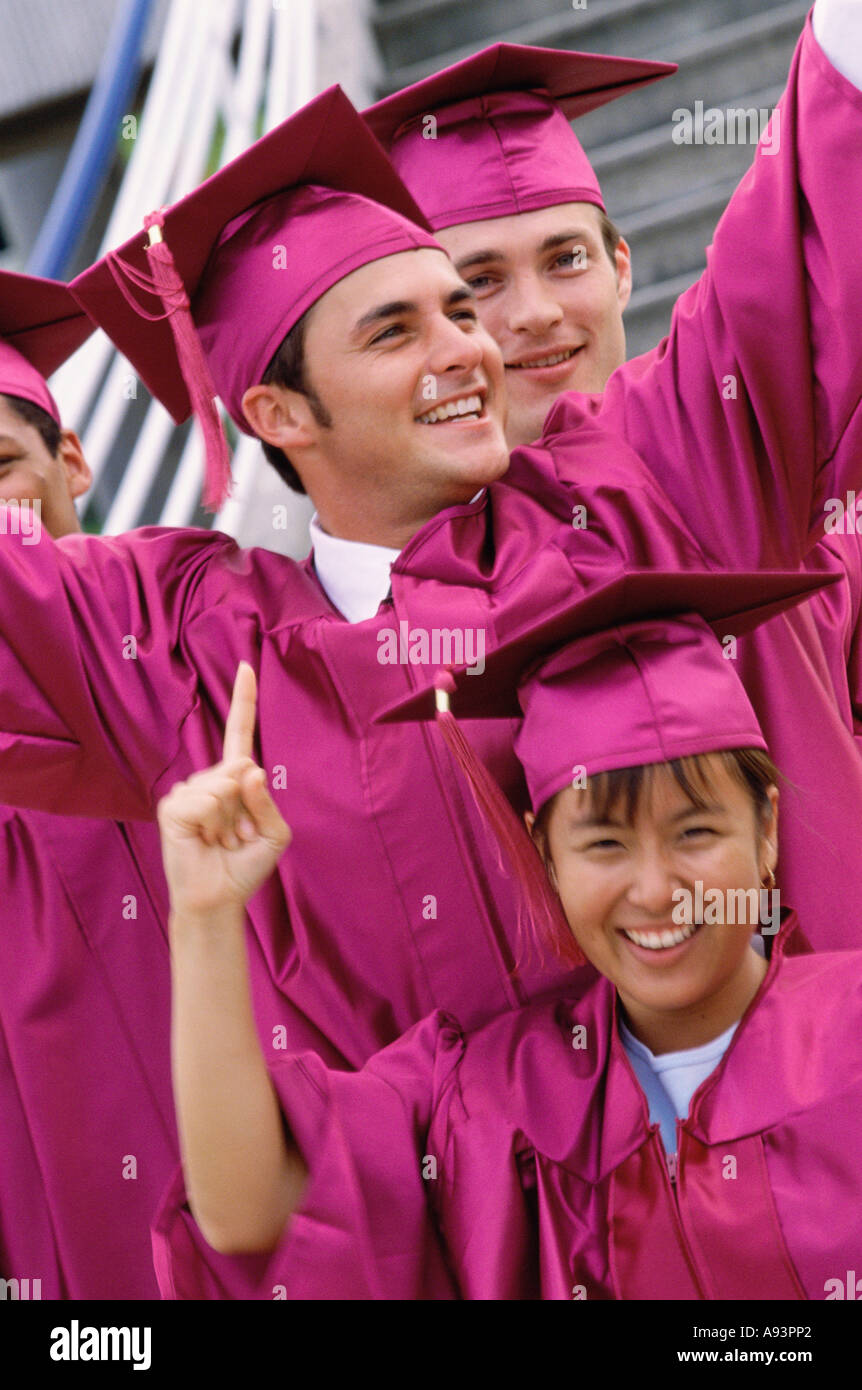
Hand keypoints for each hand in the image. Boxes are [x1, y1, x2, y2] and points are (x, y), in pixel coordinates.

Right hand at [157, 662, 290, 915]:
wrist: (220, 899)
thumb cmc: (245, 866)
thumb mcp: (275, 834)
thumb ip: (266, 801)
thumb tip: (247, 769)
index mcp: (235, 780)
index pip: (240, 733)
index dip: (244, 700)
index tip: (247, 666)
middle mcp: (210, 780)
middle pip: (241, 768)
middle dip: (250, 809)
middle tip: (238, 838)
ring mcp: (188, 791)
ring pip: (225, 785)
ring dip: (232, 822)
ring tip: (221, 842)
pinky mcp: (172, 807)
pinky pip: (205, 800)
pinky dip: (213, 824)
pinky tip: (205, 840)